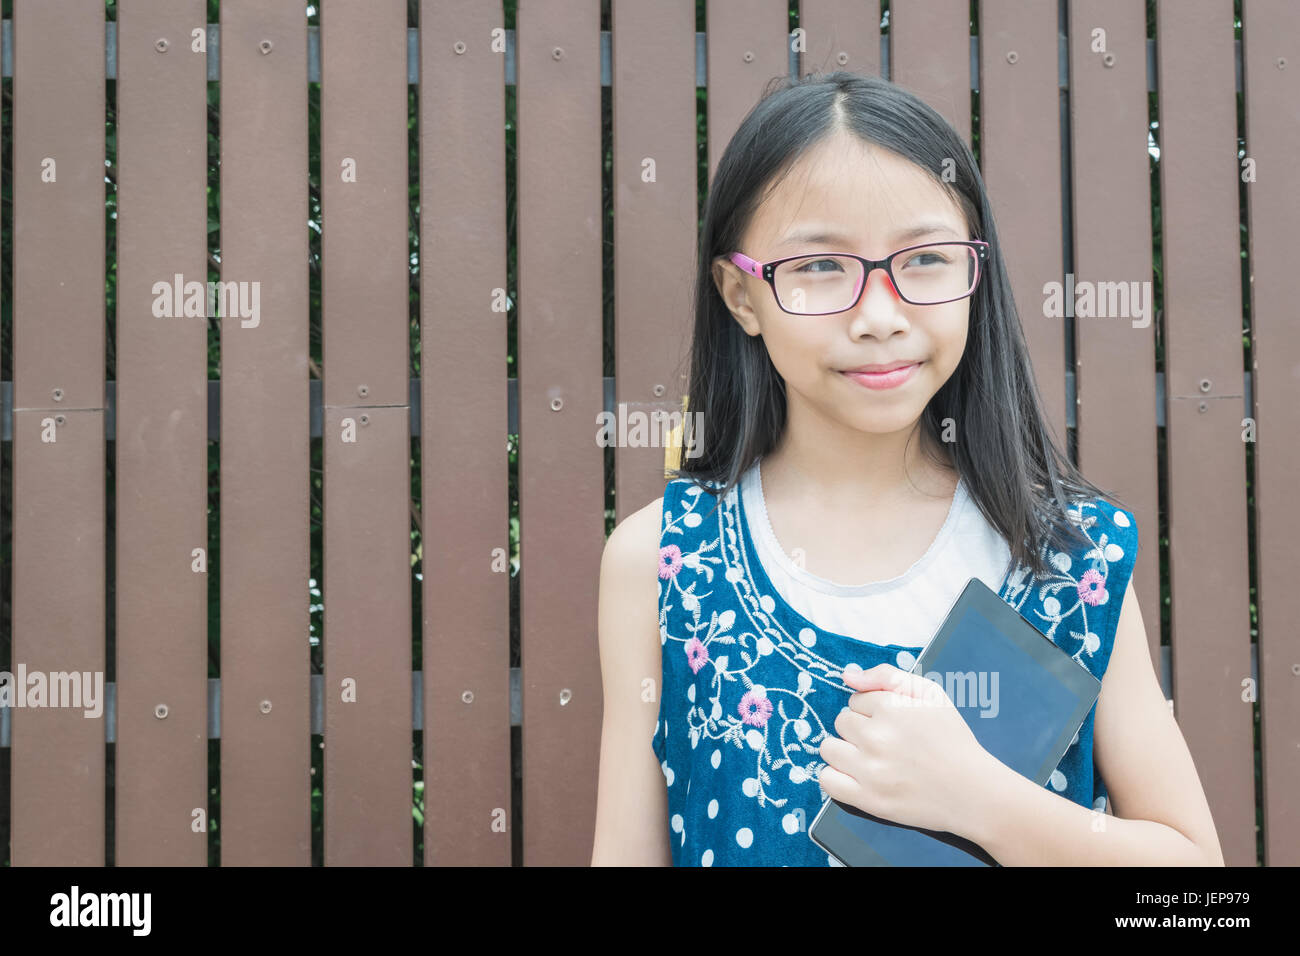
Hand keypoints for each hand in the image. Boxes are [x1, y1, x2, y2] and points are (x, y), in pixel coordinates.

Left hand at [817, 662, 994, 837]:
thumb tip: (847, 675)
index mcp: (892, 709)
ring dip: (844, 750)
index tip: (891, 722)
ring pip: (828, 748)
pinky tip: (855, 775)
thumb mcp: (930, 694)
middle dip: (858, 728)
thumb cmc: (952, 740)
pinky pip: (826, 780)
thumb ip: (887, 676)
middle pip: (841, 722)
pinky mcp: (867, 799)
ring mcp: (870, 770)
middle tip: (883, 741)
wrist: (973, 792)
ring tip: (868, 758)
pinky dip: (835, 776)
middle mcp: (876, 738)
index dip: (873, 709)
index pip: (856, 699)